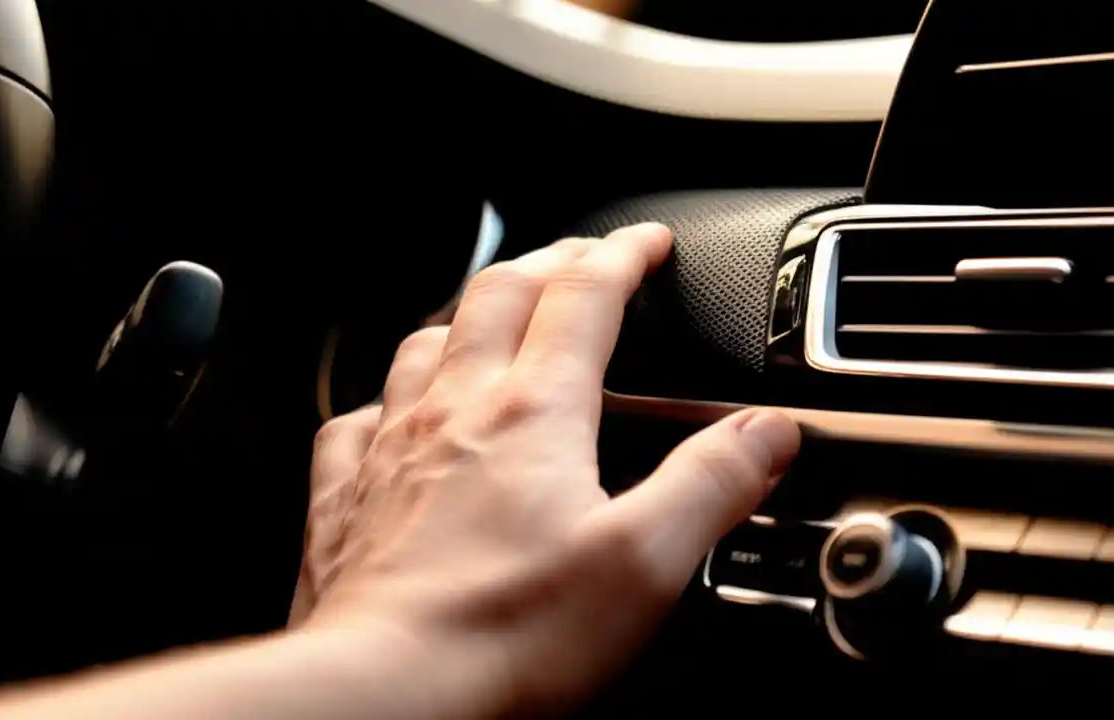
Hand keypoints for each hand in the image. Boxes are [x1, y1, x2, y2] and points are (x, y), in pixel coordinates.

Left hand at [293, 223, 799, 716]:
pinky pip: (357, 419)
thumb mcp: (644, 561)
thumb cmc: (506, 634)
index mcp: (534, 413)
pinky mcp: (345, 498)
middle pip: (501, 295)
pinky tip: (392, 412)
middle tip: (581, 255)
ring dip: (468, 313)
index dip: (623, 255)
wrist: (384, 691)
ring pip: (425, 341)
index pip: (585, 296)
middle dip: (550, 261)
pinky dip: (386, 398)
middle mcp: (456, 410)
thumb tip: (769, 432)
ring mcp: (392, 448)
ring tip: (492, 312)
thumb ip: (713, 483)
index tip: (648, 242)